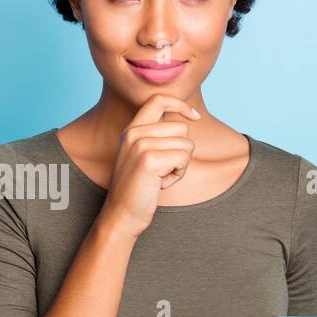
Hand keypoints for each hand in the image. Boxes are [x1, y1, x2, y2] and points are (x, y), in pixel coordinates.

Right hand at [97, 94, 199, 238]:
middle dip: (181, 151)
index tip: (194, 117)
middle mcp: (134, 133)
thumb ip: (157, 137)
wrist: (121, 215)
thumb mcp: (142, 156)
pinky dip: (179, 174)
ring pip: (186, 144)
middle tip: (162, 170)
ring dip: (181, 164)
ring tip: (160, 177)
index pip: (158, 100)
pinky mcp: (149, 159)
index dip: (180, 104)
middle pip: (181, 127)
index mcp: (131, 130)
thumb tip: (188, 120)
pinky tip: (162, 184)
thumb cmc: (137, 190)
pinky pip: (183, 159)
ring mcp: (140, 145)